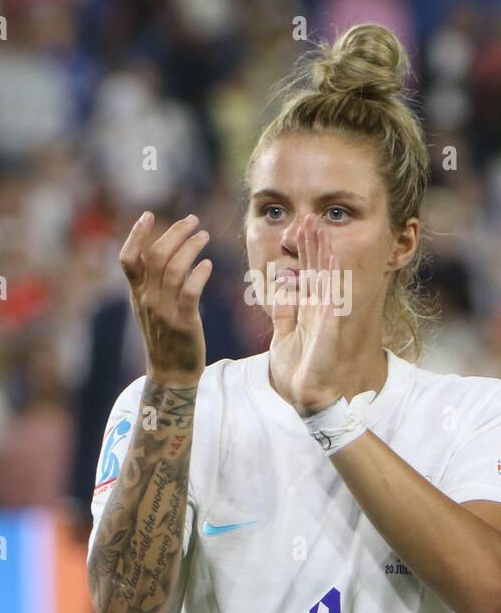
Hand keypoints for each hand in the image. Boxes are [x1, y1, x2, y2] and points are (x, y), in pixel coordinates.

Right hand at [118, 212, 211, 386]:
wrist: (170, 373)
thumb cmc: (164, 336)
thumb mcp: (149, 307)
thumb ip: (151, 281)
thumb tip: (164, 250)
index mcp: (136, 294)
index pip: (128, 259)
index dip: (135, 235)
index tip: (148, 215)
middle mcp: (147, 300)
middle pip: (156, 256)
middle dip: (175, 232)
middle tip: (193, 220)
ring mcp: (164, 311)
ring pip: (175, 269)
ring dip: (192, 247)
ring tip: (204, 236)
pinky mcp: (184, 322)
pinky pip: (190, 291)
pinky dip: (200, 274)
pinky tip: (207, 265)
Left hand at [268, 213, 343, 416]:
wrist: (305, 394)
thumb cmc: (297, 367)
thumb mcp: (284, 334)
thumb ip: (284, 312)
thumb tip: (280, 289)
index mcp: (307, 309)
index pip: (306, 273)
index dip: (303, 251)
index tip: (298, 228)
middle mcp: (319, 309)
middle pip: (316, 269)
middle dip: (313, 244)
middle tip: (309, 218)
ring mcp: (326, 317)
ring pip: (325, 278)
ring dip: (322, 254)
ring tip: (320, 231)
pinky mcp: (329, 329)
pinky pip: (331, 301)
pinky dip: (330, 282)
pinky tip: (330, 264)